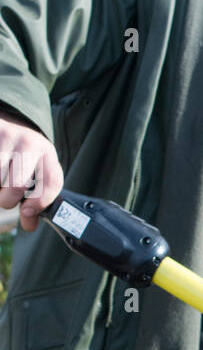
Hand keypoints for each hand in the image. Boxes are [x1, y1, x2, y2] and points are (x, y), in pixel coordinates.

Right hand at [0, 113, 63, 230]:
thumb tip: (30, 225)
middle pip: (18, 185)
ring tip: (0, 181)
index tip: (26, 213)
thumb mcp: (36, 173)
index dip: (40, 203)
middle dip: (6, 200)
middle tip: (4, 198)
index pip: (51, 182)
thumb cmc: (24, 158)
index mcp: (48, 155)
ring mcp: (9, 136)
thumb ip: (35, 200)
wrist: (9, 124)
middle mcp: (31, 143)